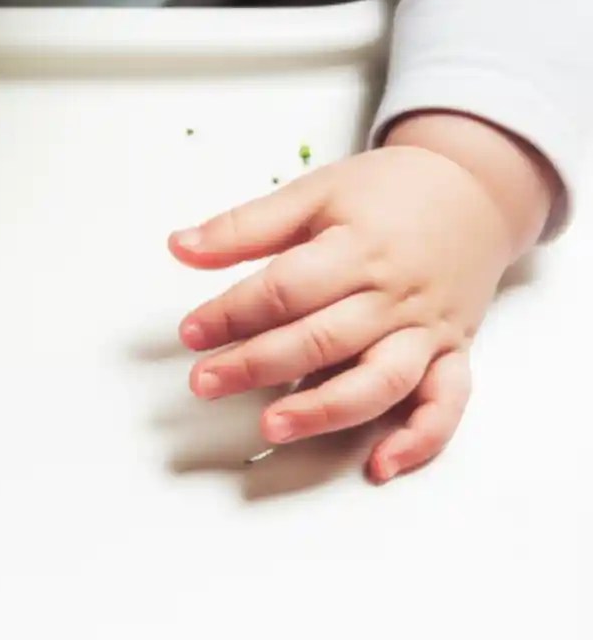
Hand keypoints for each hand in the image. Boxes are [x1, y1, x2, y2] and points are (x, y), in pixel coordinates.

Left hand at [168, 112, 558, 482]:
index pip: (287, 289)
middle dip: (258, 365)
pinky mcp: (453, 354)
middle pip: (323, 339)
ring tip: (271, 426)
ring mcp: (426, 330)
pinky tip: (378, 465)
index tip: (191, 332)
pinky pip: (446, 404)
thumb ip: (245, 226)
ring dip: (325, 411)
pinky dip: (418, 439)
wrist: (475, 189)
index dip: (233, 313)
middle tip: (204, 382)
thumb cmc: (388, 192)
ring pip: (379, 381)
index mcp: (358, 248)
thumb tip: (179, 247)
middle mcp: (395, 295)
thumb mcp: (314, 193)